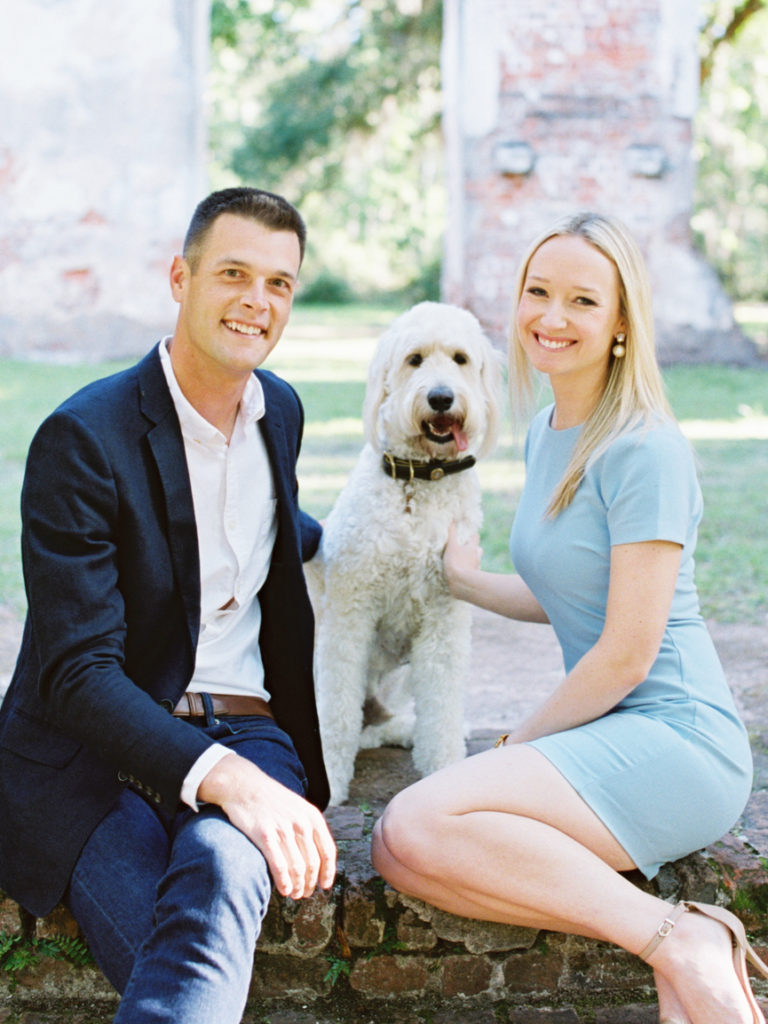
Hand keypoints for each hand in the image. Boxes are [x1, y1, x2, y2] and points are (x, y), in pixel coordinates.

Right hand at [198, 752, 336, 899]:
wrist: (244, 785)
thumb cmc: (271, 800)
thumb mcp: (298, 807)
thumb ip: (309, 828)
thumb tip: (318, 856)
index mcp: (312, 816)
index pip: (328, 852)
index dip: (328, 872)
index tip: (325, 886)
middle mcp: (301, 823)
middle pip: (313, 863)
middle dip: (311, 883)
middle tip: (306, 893)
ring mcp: (283, 829)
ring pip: (297, 868)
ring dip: (298, 887)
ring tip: (295, 894)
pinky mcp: (264, 835)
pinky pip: (279, 866)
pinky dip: (284, 882)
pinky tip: (284, 890)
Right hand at [443, 521, 481, 594]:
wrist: (461, 583)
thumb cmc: (456, 562)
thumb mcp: (451, 546)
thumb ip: (452, 534)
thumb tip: (452, 520)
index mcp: (472, 548)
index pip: (475, 538)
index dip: (473, 535)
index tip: (470, 534)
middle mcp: (476, 557)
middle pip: (479, 550)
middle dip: (474, 548)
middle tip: (467, 548)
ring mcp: (476, 567)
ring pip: (477, 561)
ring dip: (473, 560)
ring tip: (465, 561)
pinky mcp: (473, 578)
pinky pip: (473, 572)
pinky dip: (470, 571)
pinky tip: (465, 573)